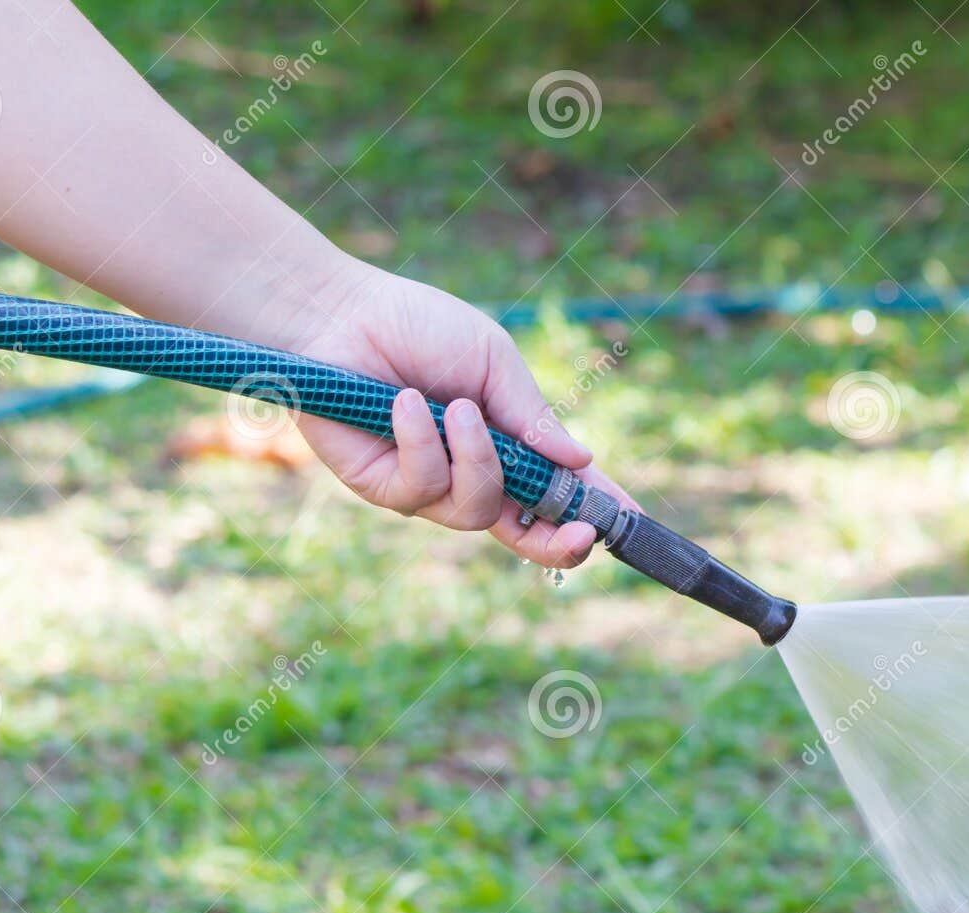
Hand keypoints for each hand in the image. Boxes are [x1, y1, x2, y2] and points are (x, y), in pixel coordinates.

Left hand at [267, 260, 634, 568]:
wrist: (340, 316)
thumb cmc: (417, 327)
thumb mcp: (493, 362)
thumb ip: (532, 414)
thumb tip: (582, 461)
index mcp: (507, 443)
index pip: (557, 488)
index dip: (593, 509)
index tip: (628, 522)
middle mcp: (471, 474)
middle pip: (525, 534)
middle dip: (557, 540)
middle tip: (580, 530)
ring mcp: (428, 487)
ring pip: (476, 509)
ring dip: (477, 459)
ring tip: (454, 406)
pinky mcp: (383, 487)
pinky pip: (423, 488)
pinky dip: (423, 444)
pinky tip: (404, 404)